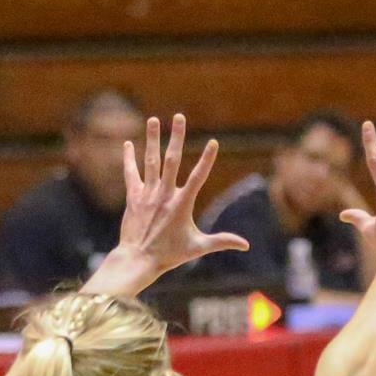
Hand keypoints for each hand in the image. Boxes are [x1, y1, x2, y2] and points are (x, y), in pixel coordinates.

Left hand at [88, 114, 249, 294]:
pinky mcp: (134, 197)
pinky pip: (131, 173)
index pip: (198, 177)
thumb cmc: (169, 255)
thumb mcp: (198, 247)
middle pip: (172, 160)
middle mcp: (164, 195)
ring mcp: (148, 194)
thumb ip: (221, 241)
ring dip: (153, 139)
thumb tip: (246, 245)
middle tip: (179, 116)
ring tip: (154, 119)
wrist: (138, 259)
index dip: (207, 159)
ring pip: (150, 161)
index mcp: (182, 204)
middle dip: (177, 137)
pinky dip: (129, 158)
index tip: (214, 142)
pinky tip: (128, 143)